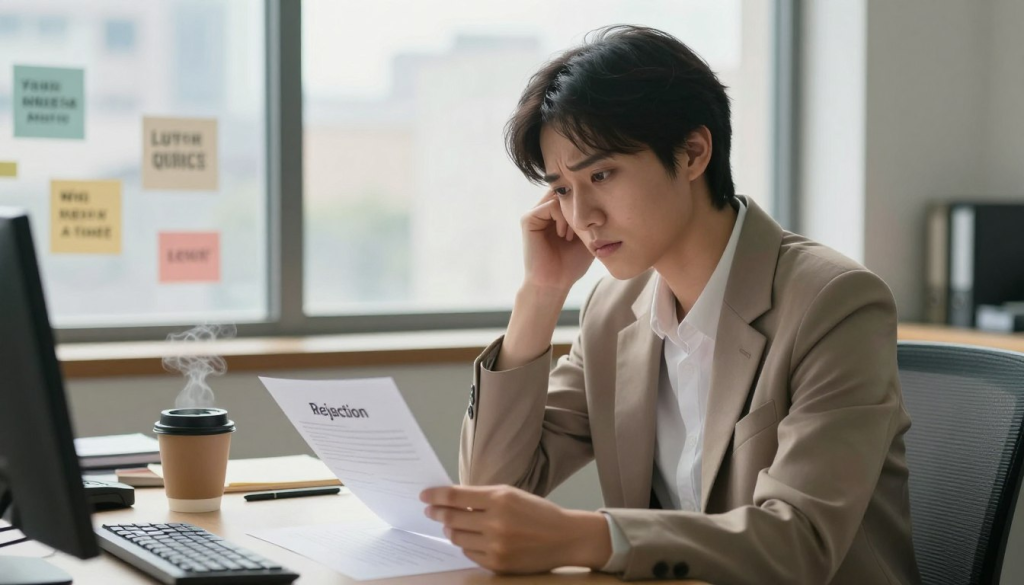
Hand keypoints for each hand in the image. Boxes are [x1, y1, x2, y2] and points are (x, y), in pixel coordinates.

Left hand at [420, 485, 611, 573]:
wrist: (565, 538)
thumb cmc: (538, 513)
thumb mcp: (512, 494)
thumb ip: (483, 497)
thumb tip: (451, 500)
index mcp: (500, 499)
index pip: (456, 496)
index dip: (436, 496)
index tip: (425, 495)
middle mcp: (496, 522)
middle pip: (452, 518)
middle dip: (437, 513)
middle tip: (430, 510)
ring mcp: (496, 546)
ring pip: (457, 538)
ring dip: (450, 530)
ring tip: (451, 525)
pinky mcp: (497, 564)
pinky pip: (469, 553)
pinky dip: (466, 544)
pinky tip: (470, 538)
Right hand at [521, 190, 593, 293]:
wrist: (554, 283)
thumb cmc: (571, 264)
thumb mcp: (587, 236)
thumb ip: (591, 217)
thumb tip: (604, 197)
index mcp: (556, 215)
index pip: (572, 194)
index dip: (585, 203)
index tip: (592, 224)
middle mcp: (544, 211)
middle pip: (565, 192)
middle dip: (578, 207)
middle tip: (582, 230)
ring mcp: (535, 214)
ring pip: (559, 197)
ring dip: (570, 215)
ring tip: (571, 236)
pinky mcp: (528, 219)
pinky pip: (551, 205)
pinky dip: (562, 219)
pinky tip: (563, 235)